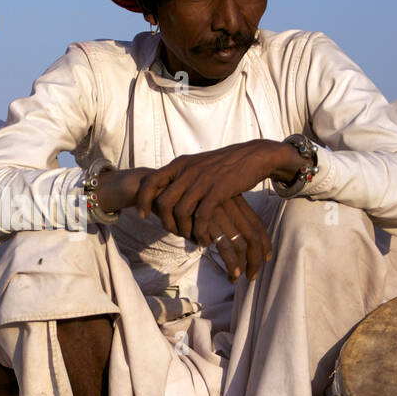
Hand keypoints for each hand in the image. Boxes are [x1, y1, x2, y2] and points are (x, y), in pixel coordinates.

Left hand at [134, 142, 297, 281]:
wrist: (253, 156)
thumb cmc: (224, 165)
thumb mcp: (197, 164)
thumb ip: (182, 175)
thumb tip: (166, 191)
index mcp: (180, 164)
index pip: (150, 182)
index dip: (143, 200)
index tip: (143, 215)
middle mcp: (187, 171)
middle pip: (163, 202)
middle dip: (166, 222)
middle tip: (174, 232)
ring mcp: (202, 181)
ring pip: (181, 213)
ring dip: (184, 230)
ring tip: (192, 237)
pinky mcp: (217, 192)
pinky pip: (201, 218)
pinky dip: (200, 232)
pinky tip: (205, 239)